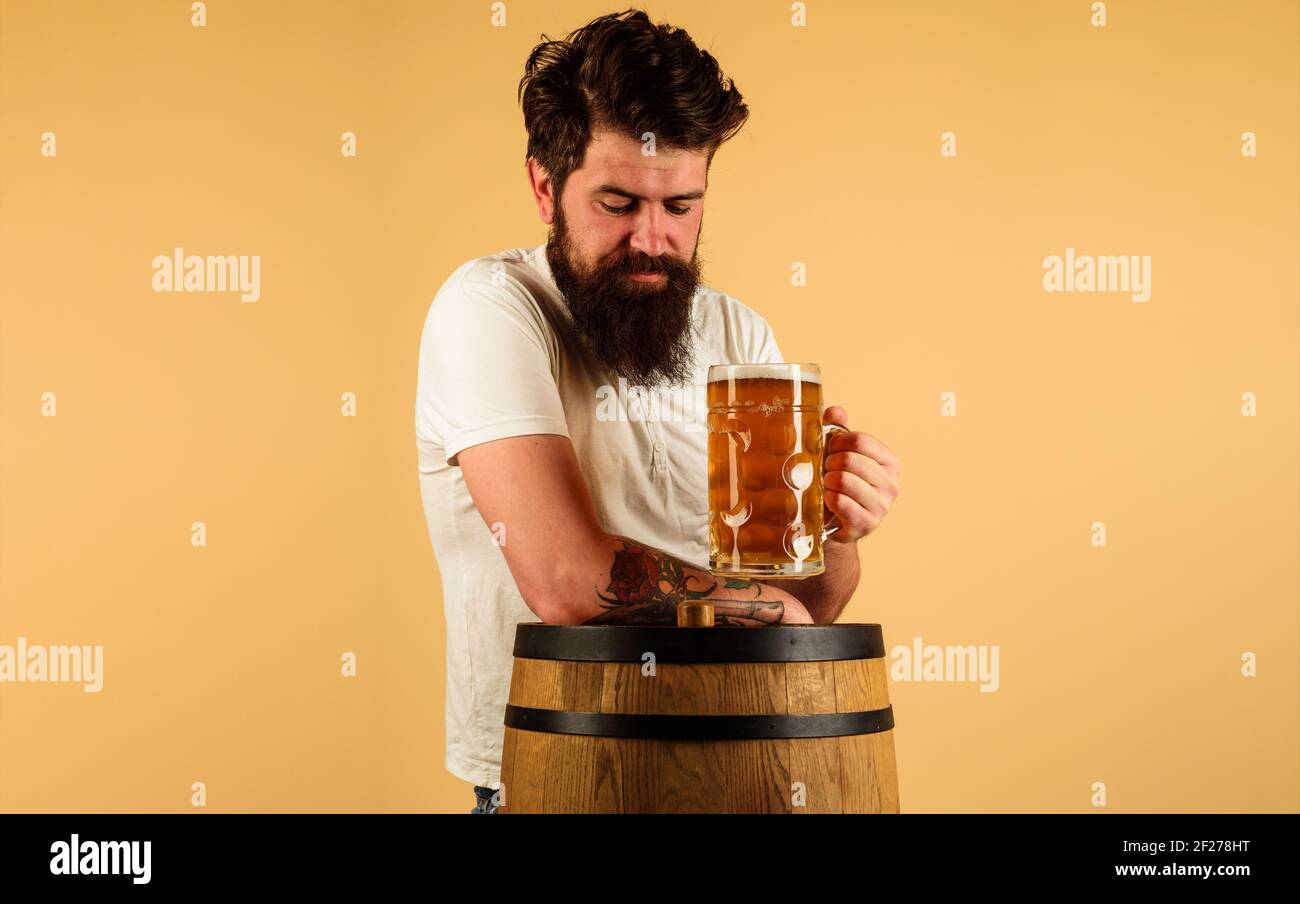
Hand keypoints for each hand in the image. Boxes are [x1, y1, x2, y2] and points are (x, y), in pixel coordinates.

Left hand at [821, 405, 900, 543]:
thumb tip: (836, 411)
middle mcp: (891, 484)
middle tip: (826, 471)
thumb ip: (837, 429)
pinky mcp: (866, 524)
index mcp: (889, 462)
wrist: (834, 523)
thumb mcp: (838, 453)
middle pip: (849, 459)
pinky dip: (827, 499)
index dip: (836, 442)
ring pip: (842, 480)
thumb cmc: (838, 483)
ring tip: (827, 486)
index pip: (860, 440)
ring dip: (826, 481)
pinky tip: (829, 502)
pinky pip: (839, 501)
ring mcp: (881, 506)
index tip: (829, 450)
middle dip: (829, 463)